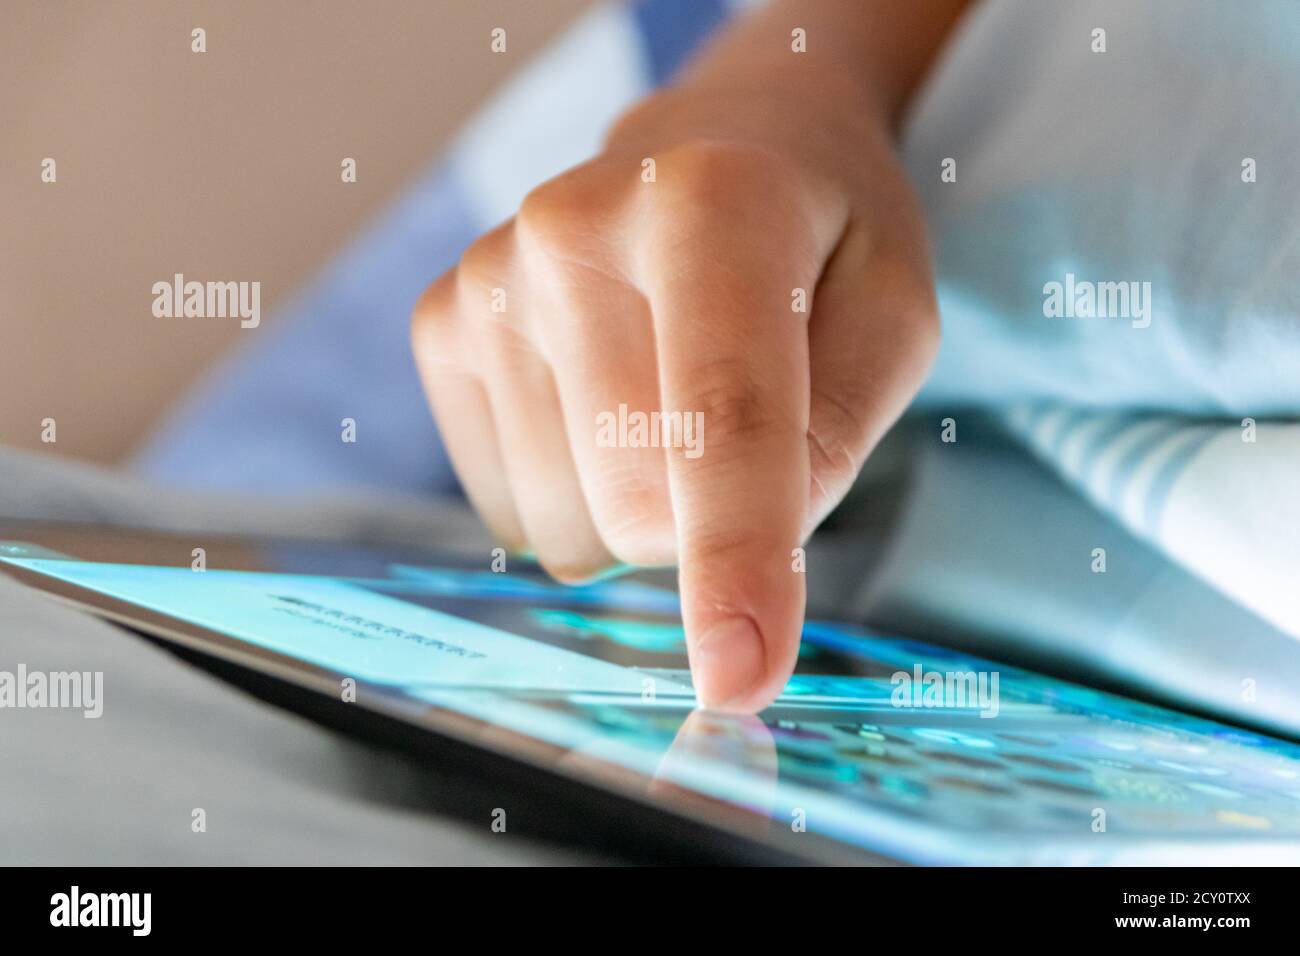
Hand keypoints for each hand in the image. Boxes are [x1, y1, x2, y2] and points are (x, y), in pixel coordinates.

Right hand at [412, 44, 938, 711]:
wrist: (716, 144)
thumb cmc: (816, 243)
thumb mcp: (891, 318)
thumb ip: (834, 434)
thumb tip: (735, 570)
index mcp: (714, 204)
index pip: (722, 416)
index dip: (735, 555)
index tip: (737, 677)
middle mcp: (574, 228)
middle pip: (641, 501)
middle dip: (709, 519)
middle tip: (739, 421)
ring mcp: (490, 277)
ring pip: (571, 527)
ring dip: (641, 507)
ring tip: (667, 390)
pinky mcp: (442, 327)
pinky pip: (514, 512)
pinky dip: (577, 494)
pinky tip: (603, 398)